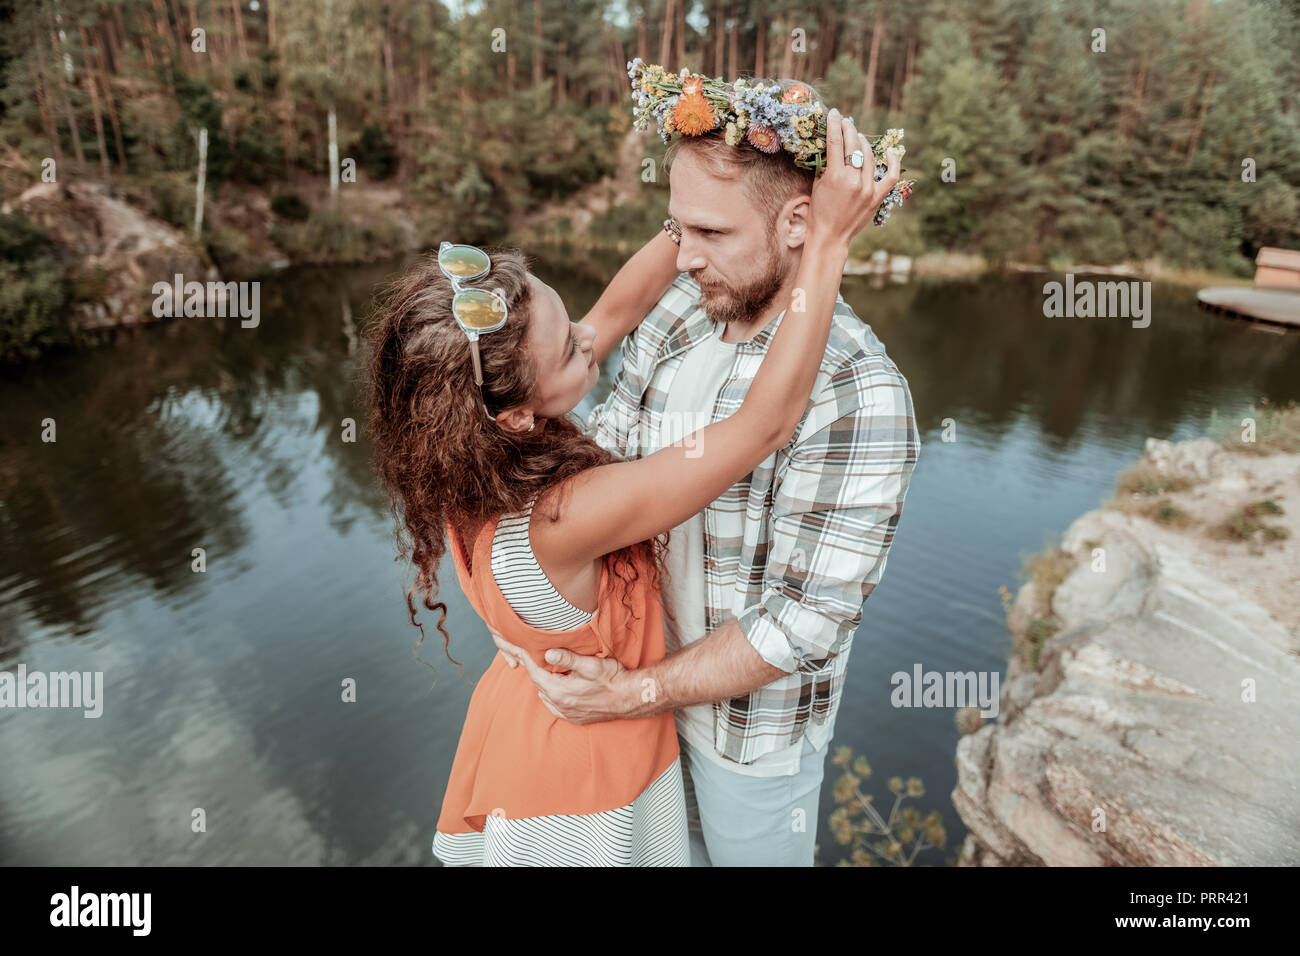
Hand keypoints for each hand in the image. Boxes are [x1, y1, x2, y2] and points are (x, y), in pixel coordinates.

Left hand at [488, 627, 633, 724]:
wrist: (630, 698)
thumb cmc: (612, 678)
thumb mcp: (590, 664)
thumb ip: (567, 658)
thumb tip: (547, 653)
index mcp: (560, 691)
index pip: (536, 674)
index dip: (528, 660)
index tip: (522, 650)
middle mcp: (561, 705)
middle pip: (539, 685)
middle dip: (536, 670)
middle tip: (533, 657)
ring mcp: (568, 714)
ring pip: (546, 697)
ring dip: (545, 684)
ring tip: (547, 671)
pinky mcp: (576, 718)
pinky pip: (556, 708)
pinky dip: (553, 697)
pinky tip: (558, 690)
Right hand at [809, 108, 902, 246]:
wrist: (830, 237)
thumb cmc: (819, 212)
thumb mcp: (817, 185)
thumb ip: (826, 166)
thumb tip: (833, 147)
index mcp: (835, 176)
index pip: (836, 142)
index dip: (834, 124)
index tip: (833, 113)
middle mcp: (853, 180)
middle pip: (854, 145)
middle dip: (849, 129)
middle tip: (846, 121)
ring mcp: (868, 188)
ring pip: (870, 156)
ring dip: (863, 143)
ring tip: (858, 137)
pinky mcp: (877, 197)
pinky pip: (891, 176)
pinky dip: (894, 162)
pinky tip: (891, 152)